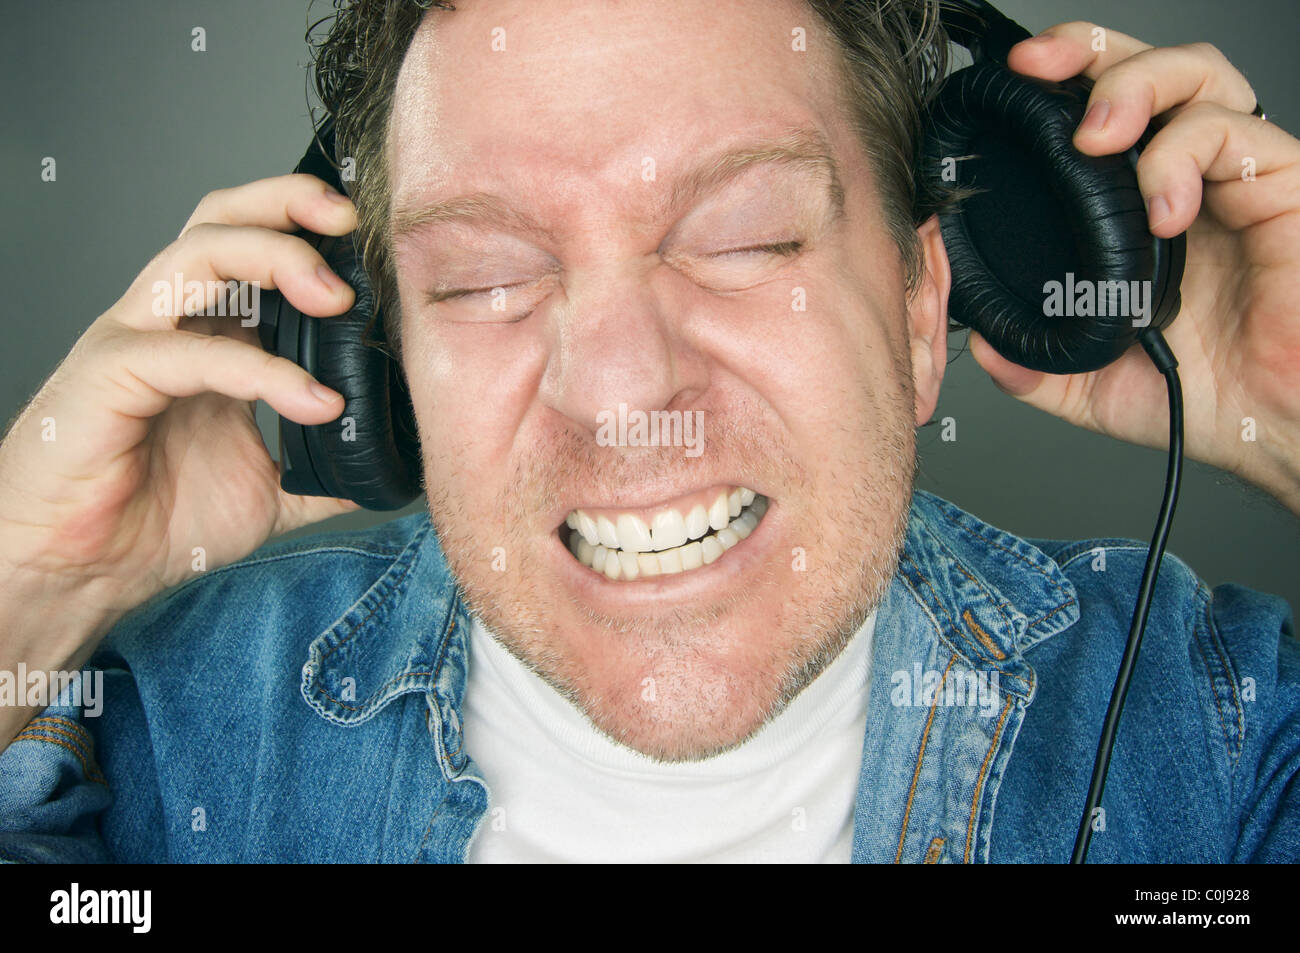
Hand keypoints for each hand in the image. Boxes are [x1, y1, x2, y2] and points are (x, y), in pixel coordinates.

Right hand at [0, 174, 360, 669]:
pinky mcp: (109, 376)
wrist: (84, 572)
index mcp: (209, 336)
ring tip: (336, 299)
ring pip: (198, 256)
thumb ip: (326, 470)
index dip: (310, 229)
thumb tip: (387, 471)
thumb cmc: (157, 520)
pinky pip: (191, 354)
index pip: (254, 245)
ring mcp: (135, 341)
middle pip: (221, 221)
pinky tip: (315, 403)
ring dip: (273, 259)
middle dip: (288, 207)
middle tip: (353, 231)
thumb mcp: (271, 491)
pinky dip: (262, 371)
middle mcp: (171, 325)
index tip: (374, 244)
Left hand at [968, 22, 1299, 514]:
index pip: (1100, 112)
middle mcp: (1187, 178)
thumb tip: (982, 346)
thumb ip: (1034, 362)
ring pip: (1197, 76)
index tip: (1010, 86)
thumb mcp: (1089, 383)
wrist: (1272, 428)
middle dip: (1087, 54)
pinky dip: (1184, 156)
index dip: (1058, 84)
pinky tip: (1163, 209)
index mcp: (1136, 209)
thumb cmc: (1201, 395)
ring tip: (1096, 138)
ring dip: (1136, 86)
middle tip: (1038, 73)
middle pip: (1146, 67)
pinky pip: (1236, 135)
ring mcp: (1234, 178)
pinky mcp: (1283, 187)